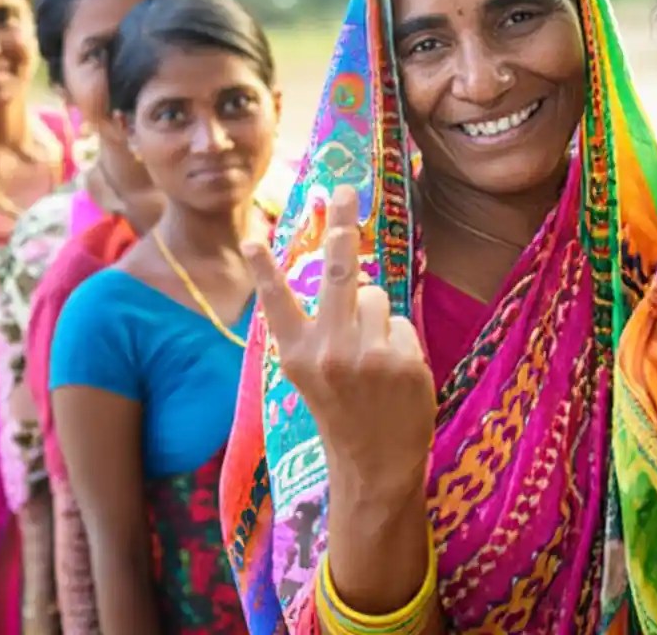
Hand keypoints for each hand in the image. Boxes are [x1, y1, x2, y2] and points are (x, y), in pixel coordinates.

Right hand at [242, 185, 435, 496]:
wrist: (374, 465)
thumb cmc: (341, 411)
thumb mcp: (311, 374)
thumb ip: (318, 327)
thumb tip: (346, 272)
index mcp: (296, 357)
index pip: (277, 304)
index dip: (265, 268)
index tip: (253, 237)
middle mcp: (329, 352)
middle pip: (339, 273)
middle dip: (342, 226)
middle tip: (346, 191)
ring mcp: (368, 356)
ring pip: (376, 297)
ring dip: (375, 316)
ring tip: (371, 356)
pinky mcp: (403, 361)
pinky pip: (400, 323)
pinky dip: (399, 342)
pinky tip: (393, 374)